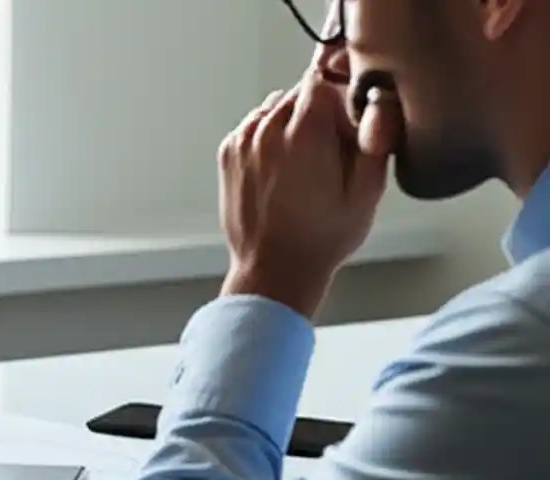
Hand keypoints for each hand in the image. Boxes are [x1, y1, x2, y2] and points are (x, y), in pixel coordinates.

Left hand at [217, 73, 394, 317]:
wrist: (274, 269)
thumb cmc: (323, 237)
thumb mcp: (368, 190)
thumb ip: (377, 136)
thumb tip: (381, 98)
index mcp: (304, 134)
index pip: (322, 80)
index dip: (340, 99)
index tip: (347, 124)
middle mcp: (267, 130)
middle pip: (298, 93)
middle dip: (318, 113)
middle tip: (329, 155)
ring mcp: (242, 141)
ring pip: (274, 108)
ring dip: (291, 124)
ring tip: (304, 167)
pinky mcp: (227, 153)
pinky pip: (254, 126)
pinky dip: (268, 137)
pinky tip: (281, 170)